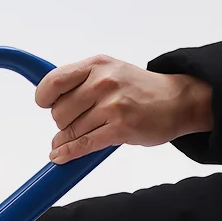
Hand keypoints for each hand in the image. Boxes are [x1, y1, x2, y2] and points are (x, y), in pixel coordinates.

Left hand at [35, 55, 212, 162]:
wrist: (177, 100)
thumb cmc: (137, 89)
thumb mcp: (108, 71)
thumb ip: (79, 82)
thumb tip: (45, 99)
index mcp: (97, 64)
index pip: (52, 82)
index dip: (44, 98)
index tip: (47, 104)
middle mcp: (103, 81)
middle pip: (58, 113)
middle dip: (63, 122)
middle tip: (79, 120)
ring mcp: (112, 105)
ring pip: (69, 132)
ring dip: (69, 139)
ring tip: (84, 133)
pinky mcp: (120, 127)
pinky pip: (82, 145)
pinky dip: (68, 153)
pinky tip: (61, 156)